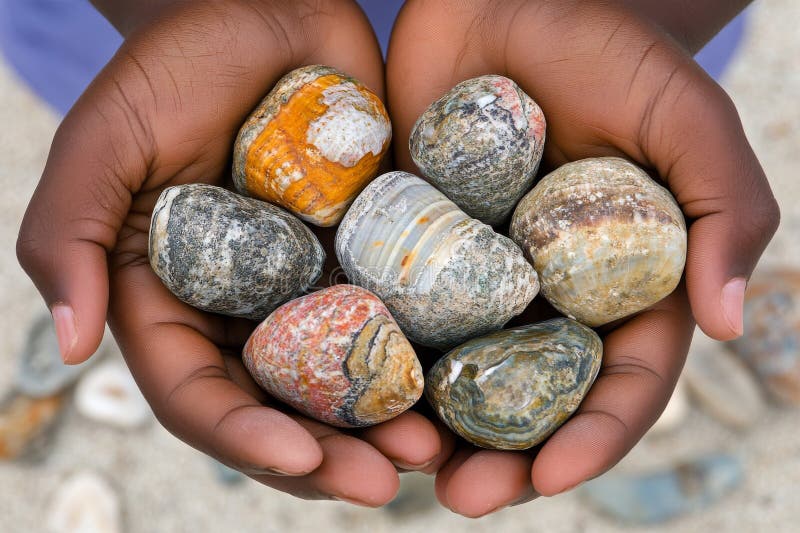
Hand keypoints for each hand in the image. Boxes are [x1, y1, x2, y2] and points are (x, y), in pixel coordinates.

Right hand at [17, 0, 448, 503]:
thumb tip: (66, 345)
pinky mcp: (374, 253)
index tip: (303, 460)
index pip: (200, 394)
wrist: (264, 9)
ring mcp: (316, 286)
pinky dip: (431, 358)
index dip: (247, 436)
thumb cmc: (176, 66)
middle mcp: (246, 309)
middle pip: (284, 407)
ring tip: (435, 452)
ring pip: (350, 378)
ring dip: (389, 424)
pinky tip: (466, 381)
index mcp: (174, 302)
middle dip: (332, 454)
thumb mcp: (106, 141)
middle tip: (387, 481)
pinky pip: (404, 316)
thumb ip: (65, 235)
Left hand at [386, 0, 777, 515]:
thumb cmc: (608, 48)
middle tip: (460, 496)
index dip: (590, 439)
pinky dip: (370, 352)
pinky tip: (344, 390)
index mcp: (615, 284)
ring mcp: (471, 272)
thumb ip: (723, 213)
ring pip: (449, 367)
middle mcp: (542, 292)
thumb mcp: (686, 120)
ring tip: (392, 466)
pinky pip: (388, 304)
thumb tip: (734, 325)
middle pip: (523, 396)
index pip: (615, 381)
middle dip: (498, 456)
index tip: (549, 480)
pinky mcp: (408, 240)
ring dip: (426, 426)